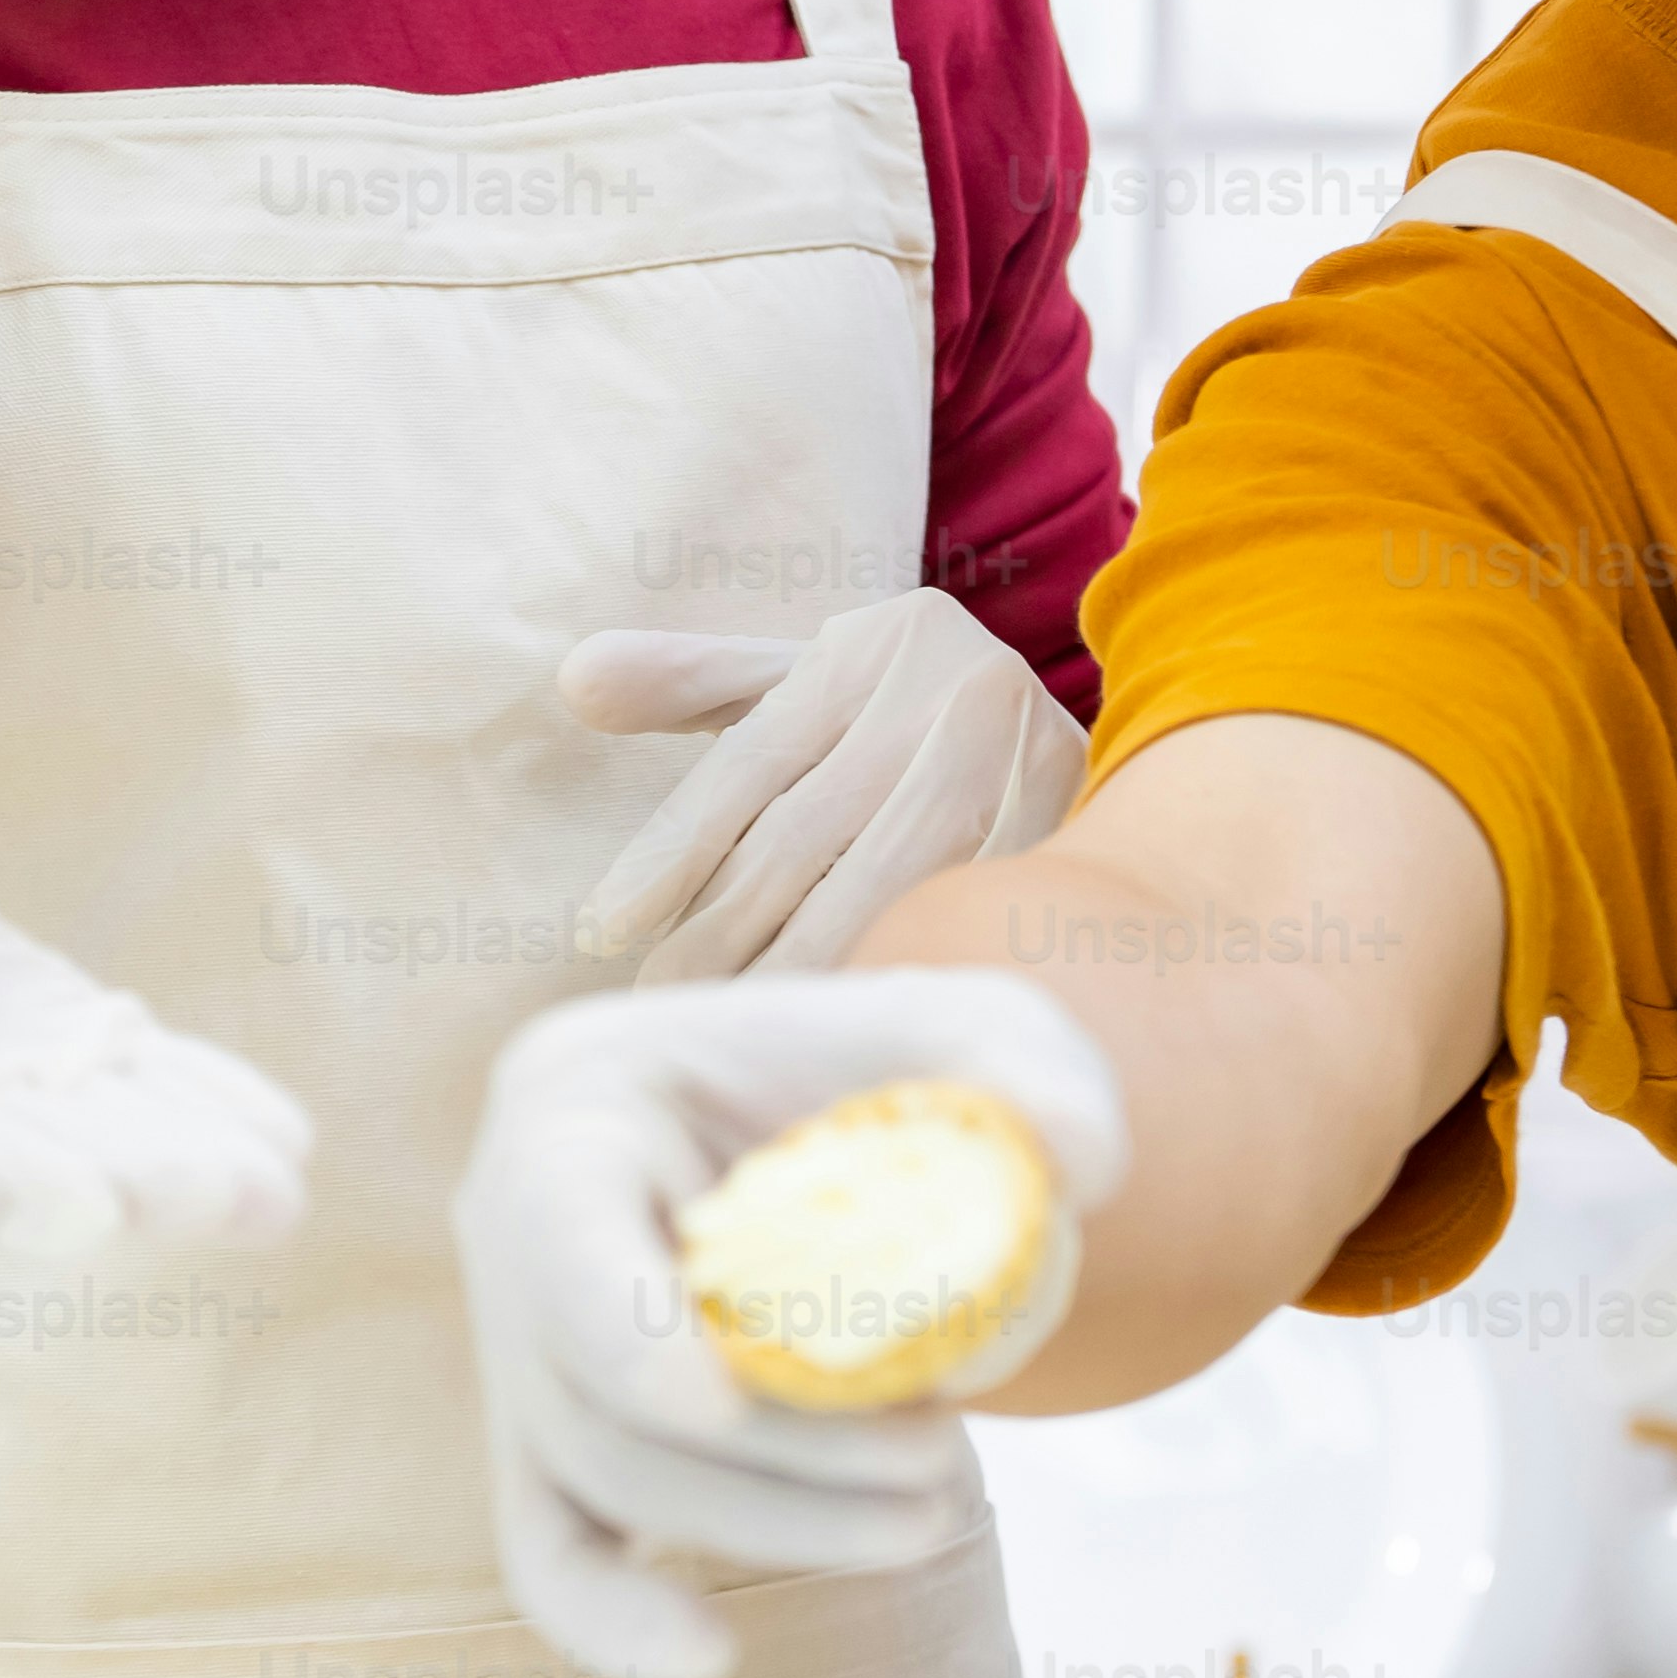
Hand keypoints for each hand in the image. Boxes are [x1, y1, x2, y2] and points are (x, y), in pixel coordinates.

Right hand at [0, 788, 309, 1258]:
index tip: (67, 1208)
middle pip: (35, 1161)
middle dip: (128, 1183)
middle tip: (222, 1203)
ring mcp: (3, 1092)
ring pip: (109, 1135)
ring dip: (195, 1161)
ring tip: (277, 1187)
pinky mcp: (58, 1052)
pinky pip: (144, 1086)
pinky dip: (211, 1106)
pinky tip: (285, 1133)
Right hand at [455, 966, 1127, 1677]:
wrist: (820, 1136)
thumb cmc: (878, 1070)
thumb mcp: (967, 1027)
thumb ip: (1028, 1064)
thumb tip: (1080, 1162)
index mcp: (574, 1103)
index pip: (557, 1224)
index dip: (617, 1323)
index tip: (713, 1405)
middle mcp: (508, 1227)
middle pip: (602, 1388)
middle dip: (774, 1455)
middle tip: (937, 1462)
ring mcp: (522, 1348)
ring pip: (608, 1477)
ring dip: (770, 1523)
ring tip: (929, 1517)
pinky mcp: (557, 1447)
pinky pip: (550, 1551)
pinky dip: (610, 1620)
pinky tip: (706, 1661)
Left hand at [560, 593, 1090, 979]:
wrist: (1102, 741)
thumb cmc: (911, 720)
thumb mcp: (812, 678)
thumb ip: (696, 680)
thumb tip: (575, 680)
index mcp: (870, 647)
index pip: (749, 762)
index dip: (673, 848)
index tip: (604, 929)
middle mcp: (950, 690)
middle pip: (806, 835)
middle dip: (720, 931)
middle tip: (658, 1007)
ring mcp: (1024, 762)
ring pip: (882, 890)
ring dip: (798, 971)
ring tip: (729, 1030)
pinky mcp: (1076, 836)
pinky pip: (962, 923)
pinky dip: (894, 975)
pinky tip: (838, 1028)